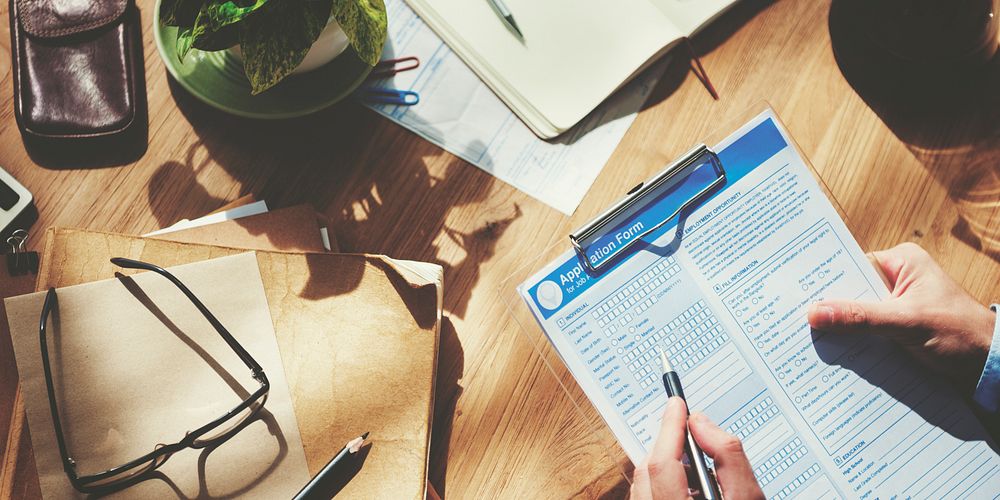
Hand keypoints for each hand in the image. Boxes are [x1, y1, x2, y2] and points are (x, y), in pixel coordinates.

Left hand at [631, 397, 762, 499]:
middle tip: (683, 426)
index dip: (670, 427)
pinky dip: (658, 484)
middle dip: (665, 444)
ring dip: (660, 465)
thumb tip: (702, 424)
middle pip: (647, 472)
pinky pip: (643, 498)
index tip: (678, 404)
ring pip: (641, 486)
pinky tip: (682, 487)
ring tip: (688, 461)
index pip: (663, 463)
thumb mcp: (748, 499)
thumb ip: (728, 458)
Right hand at [807, 242, 994, 392]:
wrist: (993, 367)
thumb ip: (861, 318)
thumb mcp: (907, 323)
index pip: (850, 266)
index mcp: (901, 262)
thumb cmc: (961, 334)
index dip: (824, 281)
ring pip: (857, 314)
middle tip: (795, 321)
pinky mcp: (897, 329)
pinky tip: (834, 354)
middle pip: (851, 291)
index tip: (795, 294)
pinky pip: (866, 332)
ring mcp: (897, 305)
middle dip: (830, 309)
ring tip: (809, 340)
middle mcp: (897, 279)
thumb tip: (815, 313)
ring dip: (841, 329)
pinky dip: (854, 342)